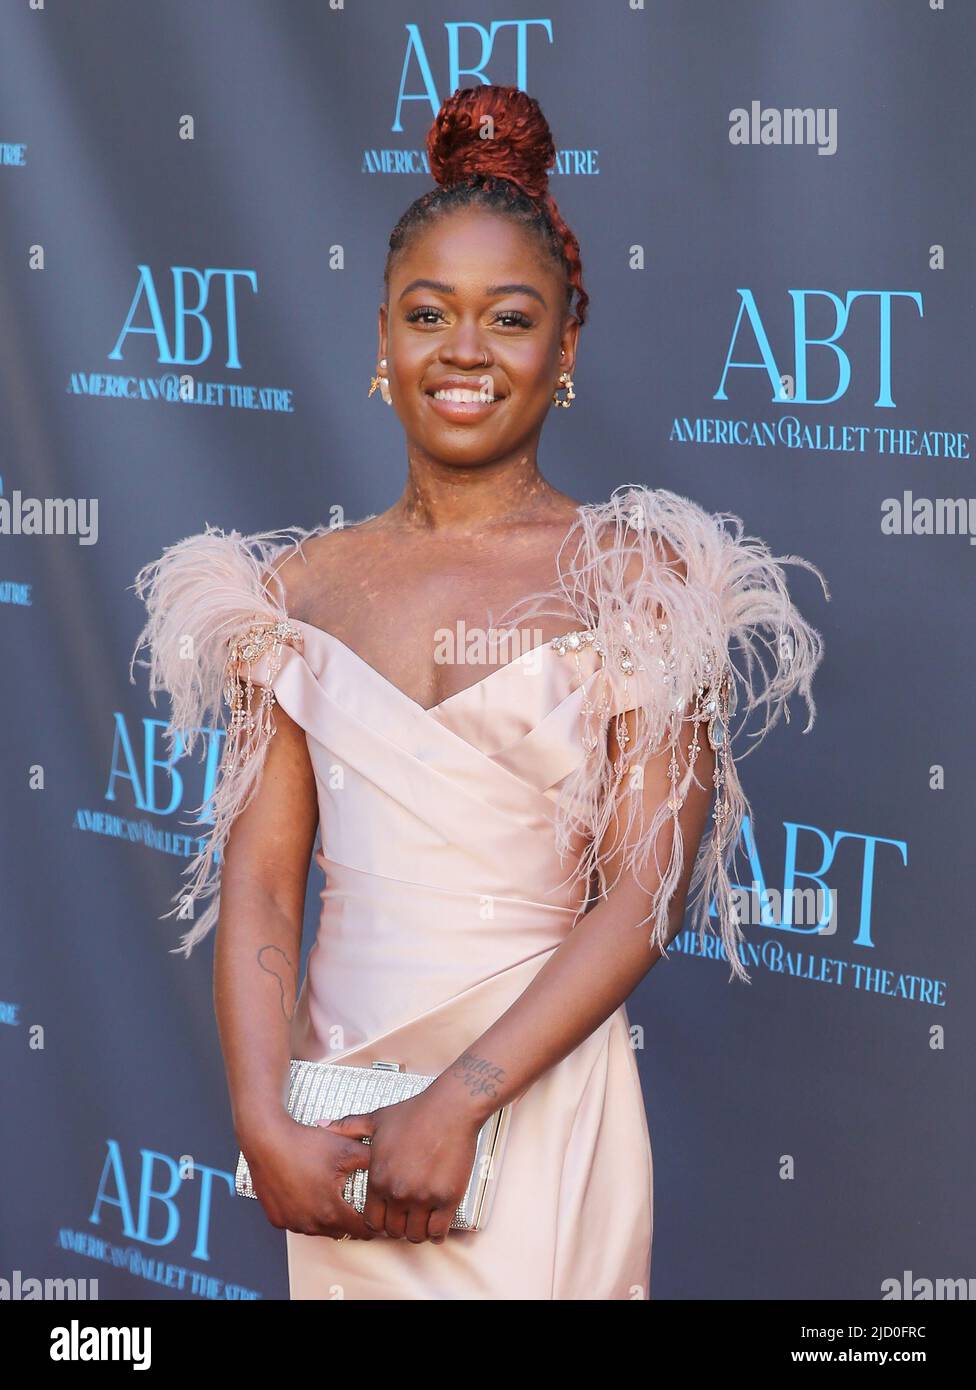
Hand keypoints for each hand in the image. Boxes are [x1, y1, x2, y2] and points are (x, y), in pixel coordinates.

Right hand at [240, 1114, 378, 1239]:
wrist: (268, 1140)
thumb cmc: (306, 1144)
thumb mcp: (346, 1148)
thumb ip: (372, 1159)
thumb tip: (391, 1164)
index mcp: (332, 1211)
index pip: (362, 1230)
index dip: (374, 1222)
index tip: (379, 1214)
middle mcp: (311, 1224)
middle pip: (342, 1231)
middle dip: (352, 1220)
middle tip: (357, 1205)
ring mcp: (292, 1223)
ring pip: (319, 1229)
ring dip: (328, 1218)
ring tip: (333, 1197)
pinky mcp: (277, 1219)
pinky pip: (298, 1223)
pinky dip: (306, 1214)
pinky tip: (310, 1196)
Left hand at [322, 1092, 480, 1243]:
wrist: (450, 1108)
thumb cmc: (414, 1112)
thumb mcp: (376, 1119)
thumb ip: (346, 1127)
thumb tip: (320, 1124)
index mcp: (378, 1178)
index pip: (371, 1221)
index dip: (379, 1220)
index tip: (388, 1213)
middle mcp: (397, 1192)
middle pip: (393, 1230)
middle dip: (398, 1226)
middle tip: (405, 1217)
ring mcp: (423, 1197)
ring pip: (415, 1234)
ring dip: (417, 1230)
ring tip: (421, 1220)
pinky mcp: (447, 1199)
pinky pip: (438, 1231)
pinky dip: (436, 1232)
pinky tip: (437, 1222)